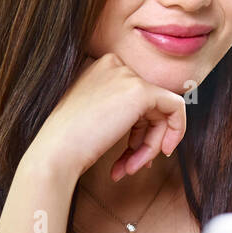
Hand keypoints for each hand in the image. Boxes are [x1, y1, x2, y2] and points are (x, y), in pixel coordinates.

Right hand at [26, 53, 187, 184]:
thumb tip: (159, 119)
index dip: (138, 129)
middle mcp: (114, 64)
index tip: (130, 152)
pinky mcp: (141, 91)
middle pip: (151, 105)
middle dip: (146, 140)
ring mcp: (128, 75)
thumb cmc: (68, 141)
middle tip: (133, 166)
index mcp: (101, 68)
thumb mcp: (97, 114)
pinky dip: (173, 134)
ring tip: (131, 168)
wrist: (55, 152)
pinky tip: (150, 157)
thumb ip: (123, 109)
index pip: (137, 98)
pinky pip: (176, 109)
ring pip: (162, 112)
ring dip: (150, 146)